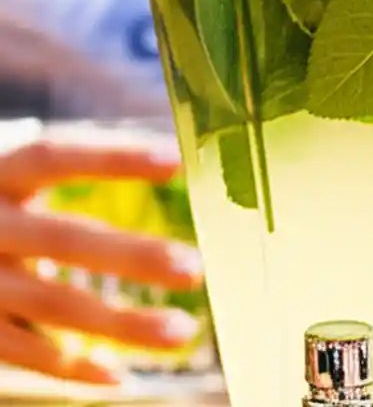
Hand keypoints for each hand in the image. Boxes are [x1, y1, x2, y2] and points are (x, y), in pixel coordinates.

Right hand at [0, 125, 202, 383]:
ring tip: (182, 331)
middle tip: (194, 269)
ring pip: (51, 304)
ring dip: (121, 323)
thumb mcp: (14, 185)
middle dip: (131, 256)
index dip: (112, 158)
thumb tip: (177, 166)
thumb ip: (73, 175)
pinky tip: (120, 375)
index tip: (175, 162)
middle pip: (62, 239)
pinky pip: (22, 352)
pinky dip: (72, 367)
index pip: (52, 158)